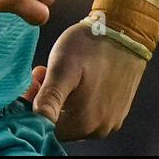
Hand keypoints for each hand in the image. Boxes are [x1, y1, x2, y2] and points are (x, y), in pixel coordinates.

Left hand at [22, 19, 147, 139]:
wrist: (124, 30)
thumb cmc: (91, 45)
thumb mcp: (62, 68)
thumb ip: (49, 99)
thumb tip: (37, 122)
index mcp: (83, 123)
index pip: (47, 129)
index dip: (35, 107)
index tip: (34, 82)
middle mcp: (99, 128)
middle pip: (62, 124)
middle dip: (49, 101)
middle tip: (44, 72)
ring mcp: (111, 120)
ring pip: (75, 117)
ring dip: (63, 98)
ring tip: (61, 71)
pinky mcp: (118, 110)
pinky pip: (91, 111)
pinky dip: (80, 97)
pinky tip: (79, 76)